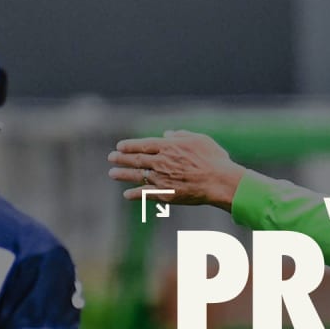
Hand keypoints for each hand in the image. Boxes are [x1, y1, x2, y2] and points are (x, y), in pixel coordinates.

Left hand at [108, 130, 246, 208]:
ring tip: (112, 173)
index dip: (129, 145)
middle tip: (111, 158)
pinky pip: (146, 194)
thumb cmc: (214, 159)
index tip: (119, 146)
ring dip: (123, 174)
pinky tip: (126, 194)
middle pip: (136, 159)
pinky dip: (135, 194)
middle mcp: (160, 162)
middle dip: (121, 158)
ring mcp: (161, 179)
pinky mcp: (166, 194)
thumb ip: (181, 135)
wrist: (219, 182)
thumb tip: (167, 134)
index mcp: (168, 146)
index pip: (142, 145)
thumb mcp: (200, 139)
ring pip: (137, 176)